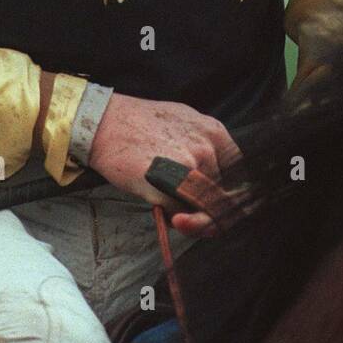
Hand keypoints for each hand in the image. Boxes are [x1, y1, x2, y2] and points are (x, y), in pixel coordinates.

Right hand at [86, 93, 241, 237]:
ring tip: (172, 209)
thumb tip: (217, 184)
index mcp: (214, 132)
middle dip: (208, 209)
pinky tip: (160, 205)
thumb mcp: (182, 124)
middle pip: (224, 194)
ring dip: (193, 218)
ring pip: (206, 207)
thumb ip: (204, 149)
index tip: (223, 209)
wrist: (103, 124)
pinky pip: (184, 213)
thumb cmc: (137, 125)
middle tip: (188, 212)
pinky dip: (175, 218)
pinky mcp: (171, 184)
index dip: (233, 197)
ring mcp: (191, 165)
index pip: (240, 175)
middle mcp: (207, 147)